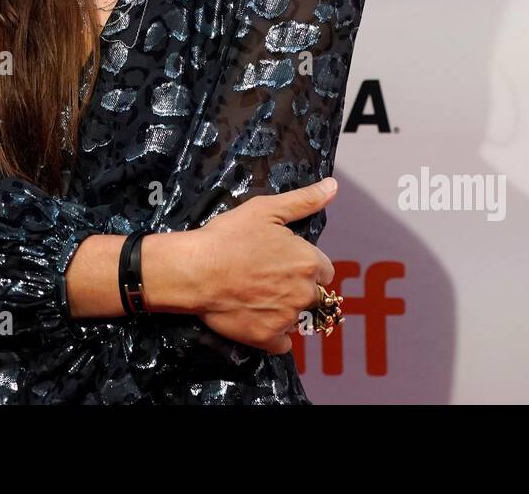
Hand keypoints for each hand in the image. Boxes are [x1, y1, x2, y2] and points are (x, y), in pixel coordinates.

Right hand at [190, 178, 337, 354]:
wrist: (194, 271)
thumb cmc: (228, 237)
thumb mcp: (266, 209)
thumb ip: (304, 200)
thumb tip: (333, 186)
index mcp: (308, 262)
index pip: (324, 271)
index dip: (303, 265)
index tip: (282, 262)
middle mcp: (304, 292)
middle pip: (312, 295)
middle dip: (295, 287)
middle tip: (265, 278)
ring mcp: (287, 318)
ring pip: (297, 317)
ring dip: (284, 309)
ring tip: (257, 295)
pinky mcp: (268, 338)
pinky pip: (283, 342)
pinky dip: (274, 333)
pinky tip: (256, 317)